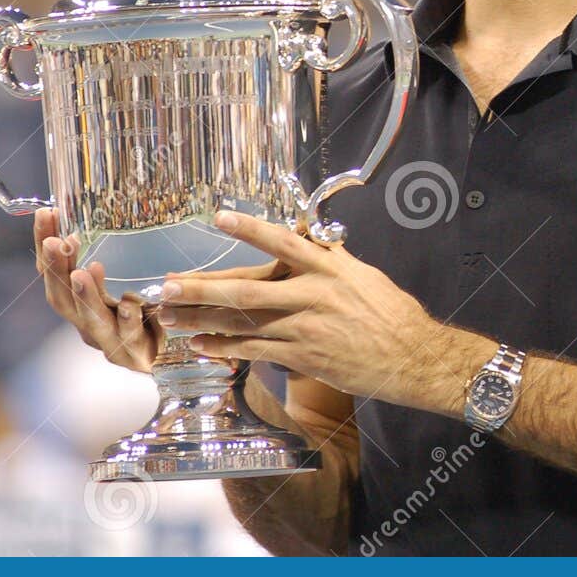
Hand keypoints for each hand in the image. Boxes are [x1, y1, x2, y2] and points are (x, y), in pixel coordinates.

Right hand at [34, 208, 159, 373]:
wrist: (170, 355)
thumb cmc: (143, 313)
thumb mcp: (122, 280)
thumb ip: (107, 258)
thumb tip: (92, 217)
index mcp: (78, 304)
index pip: (53, 273)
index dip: (45, 246)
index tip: (46, 213)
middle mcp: (86, 324)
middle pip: (63, 298)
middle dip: (57, 270)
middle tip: (56, 241)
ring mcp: (109, 342)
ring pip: (91, 321)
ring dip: (86, 296)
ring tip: (82, 272)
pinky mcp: (136, 356)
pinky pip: (130, 339)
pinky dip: (128, 321)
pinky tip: (129, 304)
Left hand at [157, 211, 447, 403]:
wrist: (411, 357)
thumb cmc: (391, 314)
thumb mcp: (363, 275)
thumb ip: (331, 258)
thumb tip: (310, 239)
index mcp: (329, 268)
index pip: (284, 243)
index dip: (251, 230)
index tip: (220, 218)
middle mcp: (313, 295)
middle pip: (247, 290)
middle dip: (201, 289)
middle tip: (165, 287)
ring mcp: (305, 328)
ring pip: (243, 324)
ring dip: (202, 320)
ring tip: (170, 317)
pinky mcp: (303, 357)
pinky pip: (255, 351)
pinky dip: (225, 348)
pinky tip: (201, 345)